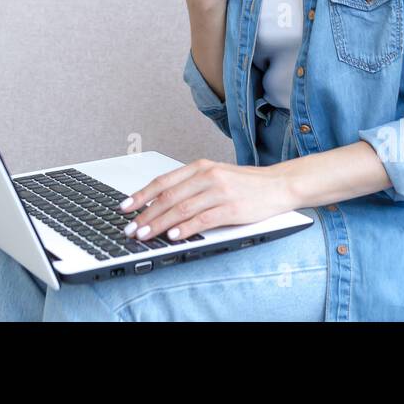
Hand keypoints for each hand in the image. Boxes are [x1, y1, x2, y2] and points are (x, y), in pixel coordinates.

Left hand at [116, 159, 294, 242]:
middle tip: (130, 228)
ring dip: (160, 224)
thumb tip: (160, 203)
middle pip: (168, 197)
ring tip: (145, 235)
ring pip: (181, 209)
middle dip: (146, 214)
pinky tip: (174, 236)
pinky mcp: (232, 209)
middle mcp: (208, 176)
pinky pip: (203, 220)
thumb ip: (190, 186)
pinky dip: (185, 229)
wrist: (279, 185)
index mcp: (201, 166)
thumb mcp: (215, 176)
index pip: (163, 181)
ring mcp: (220, 192)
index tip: (125, 207)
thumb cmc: (246, 183)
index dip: (141, 195)